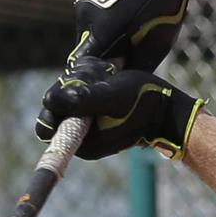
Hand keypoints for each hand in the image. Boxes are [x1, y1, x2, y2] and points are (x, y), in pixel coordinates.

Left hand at [36, 57, 204, 160]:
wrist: (168, 109)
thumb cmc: (143, 101)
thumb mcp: (112, 95)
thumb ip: (82, 99)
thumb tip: (48, 100)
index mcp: (79, 140)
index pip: (47, 121)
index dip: (58, 99)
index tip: (83, 87)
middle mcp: (81, 137)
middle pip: (58, 107)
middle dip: (74, 87)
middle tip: (100, 78)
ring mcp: (89, 128)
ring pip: (70, 99)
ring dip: (85, 82)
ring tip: (109, 76)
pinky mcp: (98, 117)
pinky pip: (83, 97)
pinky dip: (93, 83)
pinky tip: (111, 77)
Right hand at [69, 0, 202, 71]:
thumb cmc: (165, 1)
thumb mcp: (158, 41)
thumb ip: (135, 64)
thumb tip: (122, 84)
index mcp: (103, 27)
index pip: (84, 65)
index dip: (91, 79)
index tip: (99, 89)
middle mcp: (87, 14)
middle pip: (86, 52)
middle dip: (101, 63)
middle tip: (121, 66)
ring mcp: (85, 2)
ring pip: (89, 37)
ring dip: (104, 45)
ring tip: (127, 42)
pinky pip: (92, 23)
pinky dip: (104, 31)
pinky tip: (125, 25)